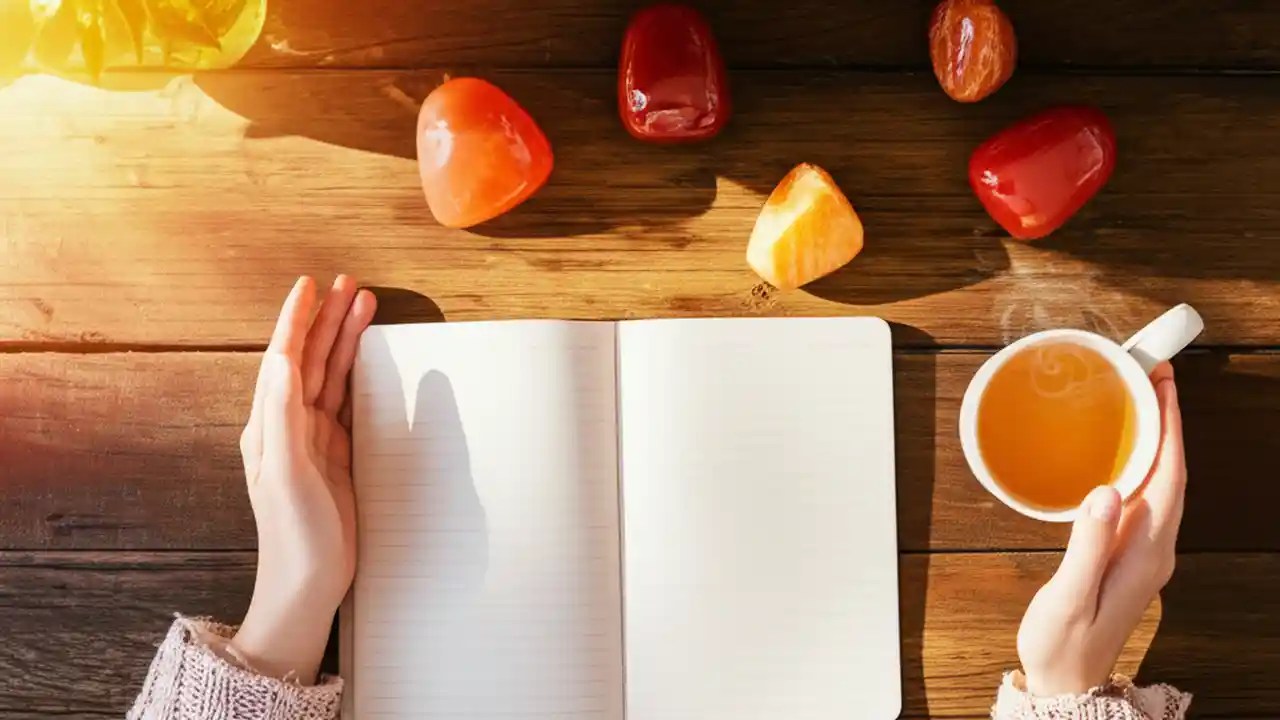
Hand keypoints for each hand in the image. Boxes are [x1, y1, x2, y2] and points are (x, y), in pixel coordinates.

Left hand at [230, 276, 376, 683]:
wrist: (307, 584)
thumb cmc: (292, 534)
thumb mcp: (284, 471)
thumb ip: (282, 413)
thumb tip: (279, 356)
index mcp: (270, 424)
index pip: (283, 358)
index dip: (296, 320)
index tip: (309, 285)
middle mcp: (289, 426)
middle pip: (310, 360)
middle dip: (328, 320)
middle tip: (351, 284)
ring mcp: (314, 441)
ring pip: (331, 376)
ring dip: (345, 341)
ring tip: (365, 306)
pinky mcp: (337, 457)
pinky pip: (348, 403)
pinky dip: (358, 375)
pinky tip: (368, 360)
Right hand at [1016, 362, 1185, 695]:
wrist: (1066, 683)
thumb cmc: (1063, 645)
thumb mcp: (1070, 597)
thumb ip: (1087, 545)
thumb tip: (1104, 493)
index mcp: (1145, 554)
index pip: (1169, 477)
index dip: (1169, 428)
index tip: (1162, 385)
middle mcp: (1152, 548)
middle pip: (1171, 472)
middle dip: (1166, 422)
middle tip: (1150, 376)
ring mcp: (1142, 551)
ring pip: (1159, 482)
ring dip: (1155, 440)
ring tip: (1140, 401)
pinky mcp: (1126, 553)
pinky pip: (1142, 496)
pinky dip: (1138, 463)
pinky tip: (1121, 451)